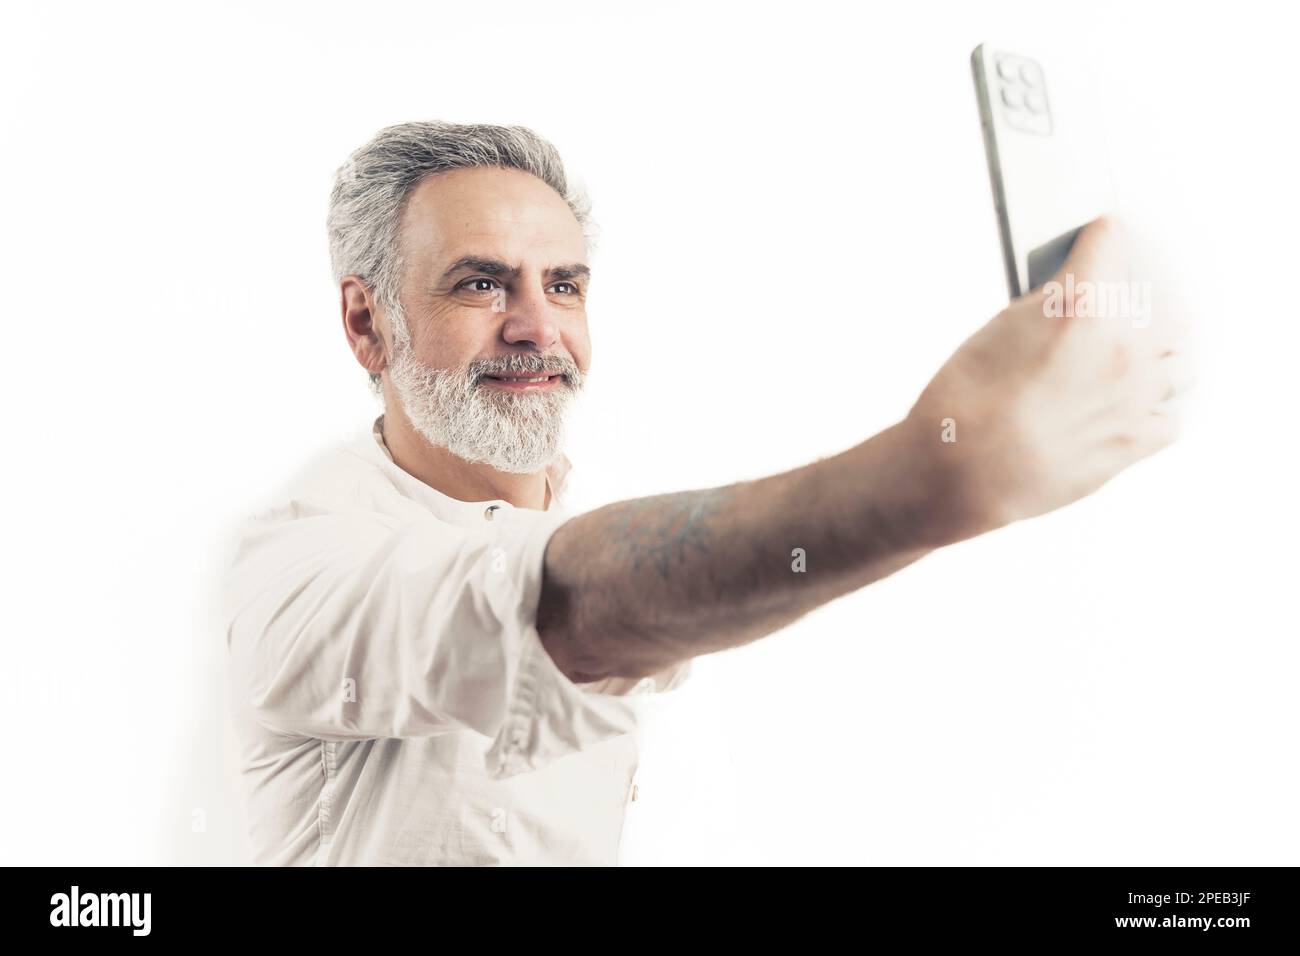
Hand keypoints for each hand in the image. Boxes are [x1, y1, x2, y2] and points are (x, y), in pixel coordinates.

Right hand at [906, 216, 1193, 541]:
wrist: (959, 472)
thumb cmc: (964, 400)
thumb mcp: (999, 328)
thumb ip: (1050, 305)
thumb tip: (1077, 298)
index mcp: (1085, 304)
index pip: (1117, 238)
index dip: (1100, 235)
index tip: (1100, 236)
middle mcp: (1124, 346)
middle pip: (1163, 296)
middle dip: (1140, 291)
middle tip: (1116, 296)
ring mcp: (1137, 397)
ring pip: (1179, 359)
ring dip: (1157, 352)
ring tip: (1129, 355)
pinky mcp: (1136, 442)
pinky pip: (1172, 415)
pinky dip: (1157, 406)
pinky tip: (1131, 402)